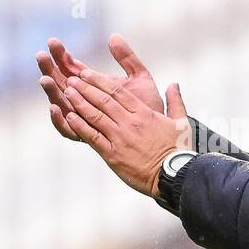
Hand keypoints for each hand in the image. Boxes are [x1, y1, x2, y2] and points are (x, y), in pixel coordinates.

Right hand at [36, 34, 164, 140]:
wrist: (159, 135)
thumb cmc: (148, 106)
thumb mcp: (139, 78)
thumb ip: (127, 58)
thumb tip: (113, 36)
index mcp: (93, 86)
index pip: (72, 68)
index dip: (61, 55)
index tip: (53, 42)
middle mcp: (84, 102)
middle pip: (60, 84)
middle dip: (49, 69)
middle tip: (41, 56)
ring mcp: (84, 120)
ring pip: (61, 104)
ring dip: (51, 92)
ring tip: (45, 79)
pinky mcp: (87, 137)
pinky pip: (67, 131)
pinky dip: (59, 120)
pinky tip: (55, 107)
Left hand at [62, 68, 191, 196]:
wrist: (174, 175)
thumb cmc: (179, 150)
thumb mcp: (181, 122)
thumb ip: (175, 102)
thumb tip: (174, 84)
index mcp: (144, 113)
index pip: (118, 91)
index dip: (100, 81)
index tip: (87, 73)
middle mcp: (130, 122)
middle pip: (103, 100)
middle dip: (85, 87)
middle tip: (72, 78)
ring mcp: (120, 138)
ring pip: (95, 115)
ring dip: (79, 102)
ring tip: (66, 92)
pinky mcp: (113, 154)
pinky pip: (93, 137)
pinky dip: (80, 126)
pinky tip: (69, 117)